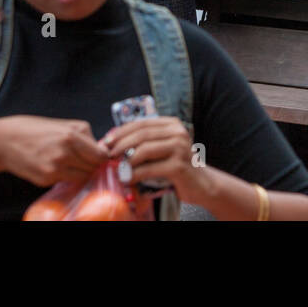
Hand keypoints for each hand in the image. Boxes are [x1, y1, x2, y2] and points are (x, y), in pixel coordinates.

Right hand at [0, 116, 108, 185]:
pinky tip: (58, 165)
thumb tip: (102, 148)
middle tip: (85, 158)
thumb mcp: (64, 124)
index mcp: (71, 136)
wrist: (5, 141)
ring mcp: (54, 169)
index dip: (103, 156)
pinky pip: (66, 180)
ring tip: (72, 161)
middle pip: (93, 167)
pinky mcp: (45, 180)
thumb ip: (85, 135)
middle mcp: (64, 154)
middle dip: (92, 163)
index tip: (100, 154)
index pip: (100, 155)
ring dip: (81, 171)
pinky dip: (67, 175)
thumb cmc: (35, 129)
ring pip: (82, 177)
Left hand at [100, 117, 215, 206]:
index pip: (142, 123)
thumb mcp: (162, 148)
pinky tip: (127, 178)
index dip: (122, 131)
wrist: (200, 184)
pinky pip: (150, 169)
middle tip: (108, 154)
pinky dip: (135, 174)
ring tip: (117, 167)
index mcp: (172, 124)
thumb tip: (114, 141)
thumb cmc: (176, 165)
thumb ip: (145, 142)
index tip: (107, 141)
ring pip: (145, 149)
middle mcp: (178, 132)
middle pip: (142, 134)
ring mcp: (180, 149)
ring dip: (126, 159)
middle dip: (121, 144)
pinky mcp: (179, 166)